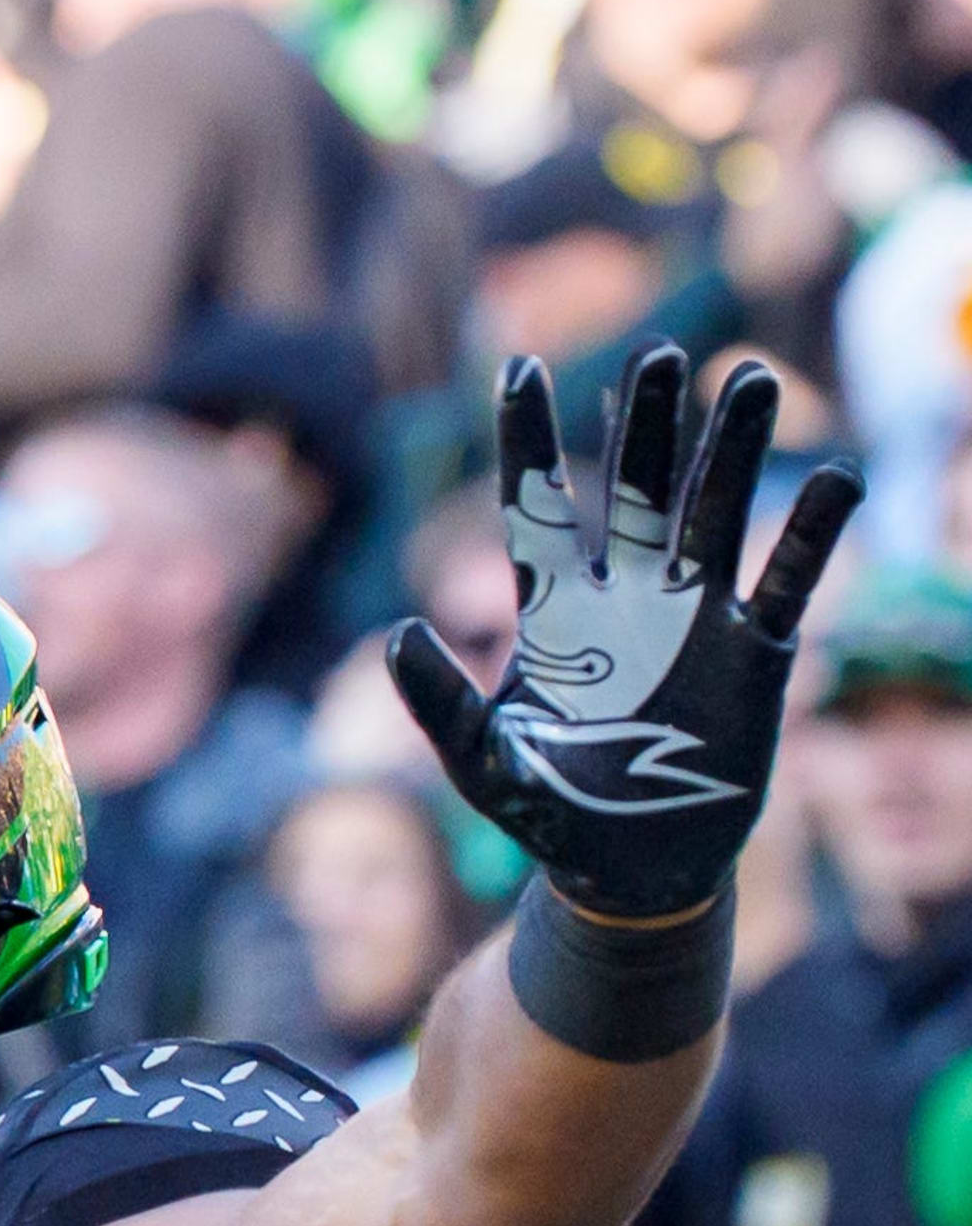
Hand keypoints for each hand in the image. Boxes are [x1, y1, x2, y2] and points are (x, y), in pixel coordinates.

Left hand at [387, 346, 857, 920]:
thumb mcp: (480, 764)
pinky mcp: (756, 652)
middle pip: (637, 491)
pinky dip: (808, 533)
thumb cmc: (547, 815)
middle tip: (661, 354)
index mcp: (555, 617)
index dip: (529, 441)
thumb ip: (440, 703)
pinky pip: (784, 580)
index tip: (519, 366)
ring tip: (751, 382)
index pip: (536, 511)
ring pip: (714, 515)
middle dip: (648, 425)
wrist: (626, 871)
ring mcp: (695, 618)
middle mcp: (627, 599)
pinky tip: (831, 479)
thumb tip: (395, 633)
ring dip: (733, 453)